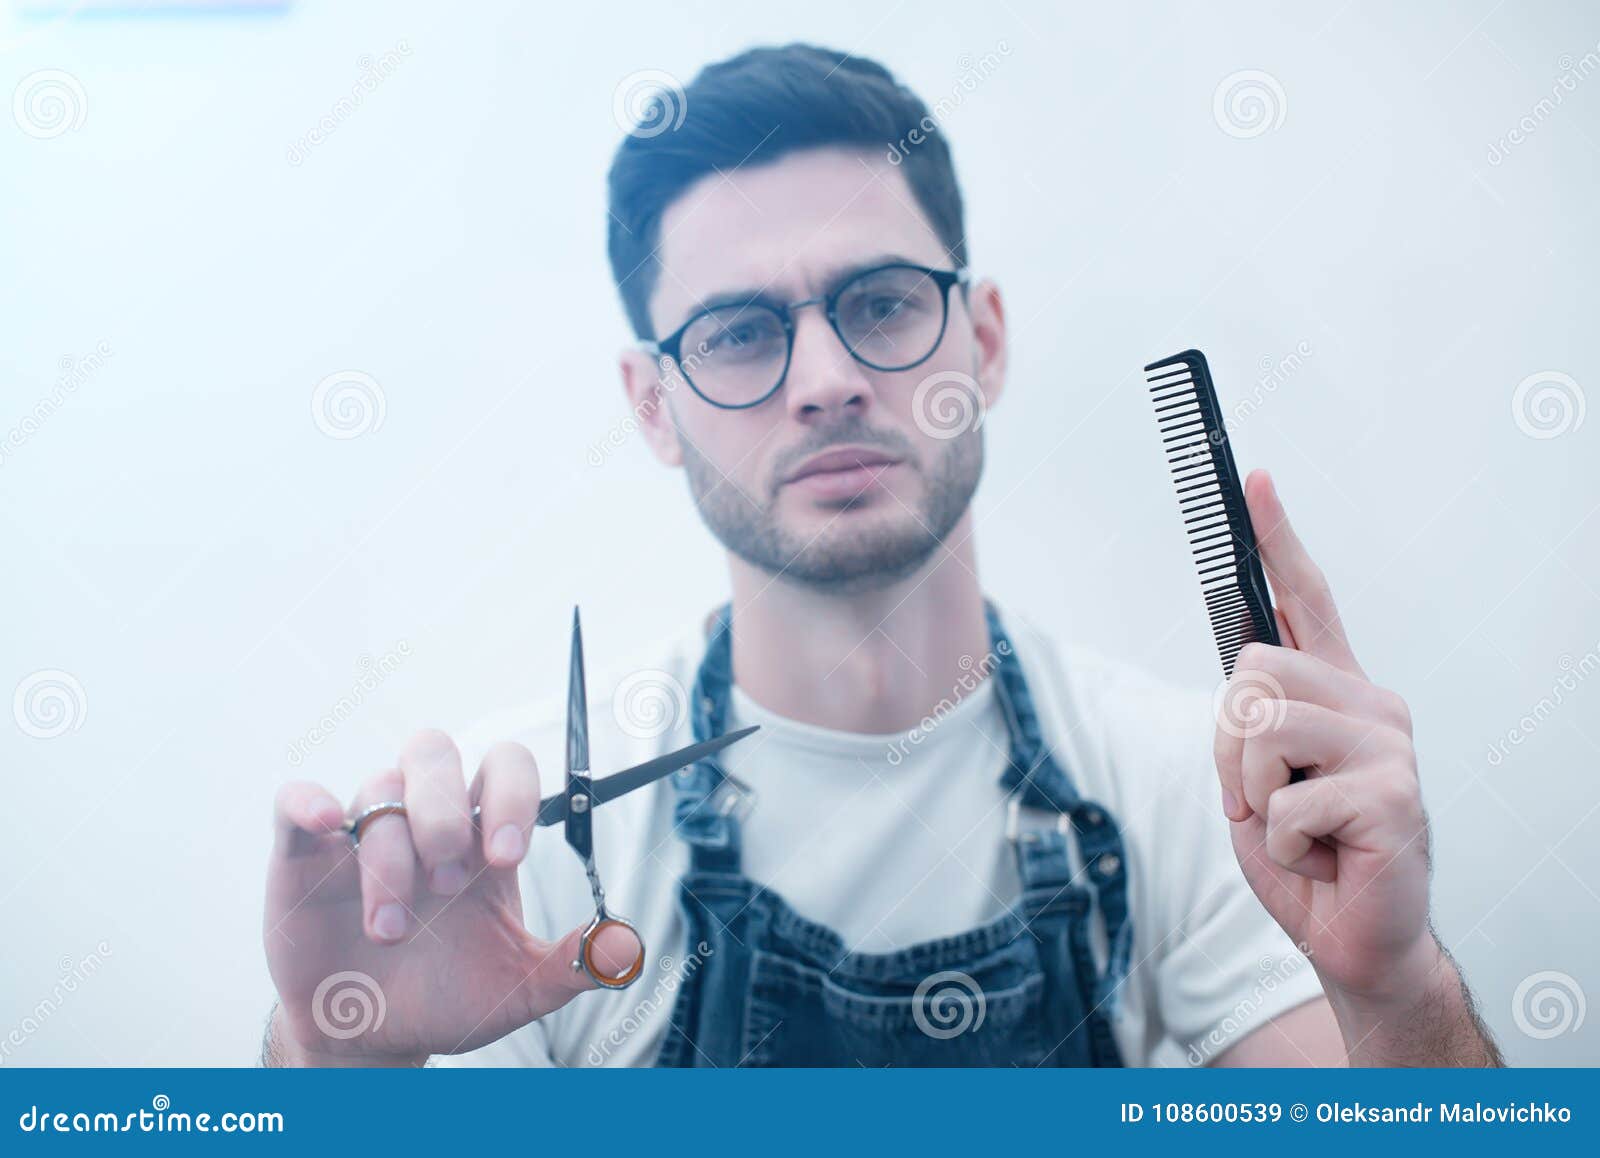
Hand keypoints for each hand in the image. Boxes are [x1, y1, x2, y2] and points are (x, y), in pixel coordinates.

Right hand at [263, 730, 638, 1064]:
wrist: (374, 1038)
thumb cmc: (448, 997)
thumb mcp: (519, 989)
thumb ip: (572, 964)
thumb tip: (623, 946)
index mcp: (480, 835)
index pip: (504, 767)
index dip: (511, 793)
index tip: (508, 854)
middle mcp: (423, 820)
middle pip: (434, 753)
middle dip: (444, 813)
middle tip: (448, 885)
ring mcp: (362, 831)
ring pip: (376, 790)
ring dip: (389, 855)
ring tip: (391, 928)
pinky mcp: (304, 855)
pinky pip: (297, 800)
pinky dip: (306, 801)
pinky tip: (324, 821)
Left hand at [1213, 471, 1433, 1004]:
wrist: (1353, 939)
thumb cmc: (1305, 854)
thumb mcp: (1255, 777)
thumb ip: (1250, 718)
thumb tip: (1243, 676)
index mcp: (1338, 692)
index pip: (1307, 600)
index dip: (1278, 539)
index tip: (1252, 478)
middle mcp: (1372, 704)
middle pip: (1253, 668)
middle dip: (1227, 742)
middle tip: (1260, 795)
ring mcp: (1389, 746)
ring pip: (1259, 722)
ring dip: (1248, 790)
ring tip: (1290, 824)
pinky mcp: (1393, 794)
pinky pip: (1282, 798)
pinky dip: (1278, 839)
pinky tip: (1319, 855)